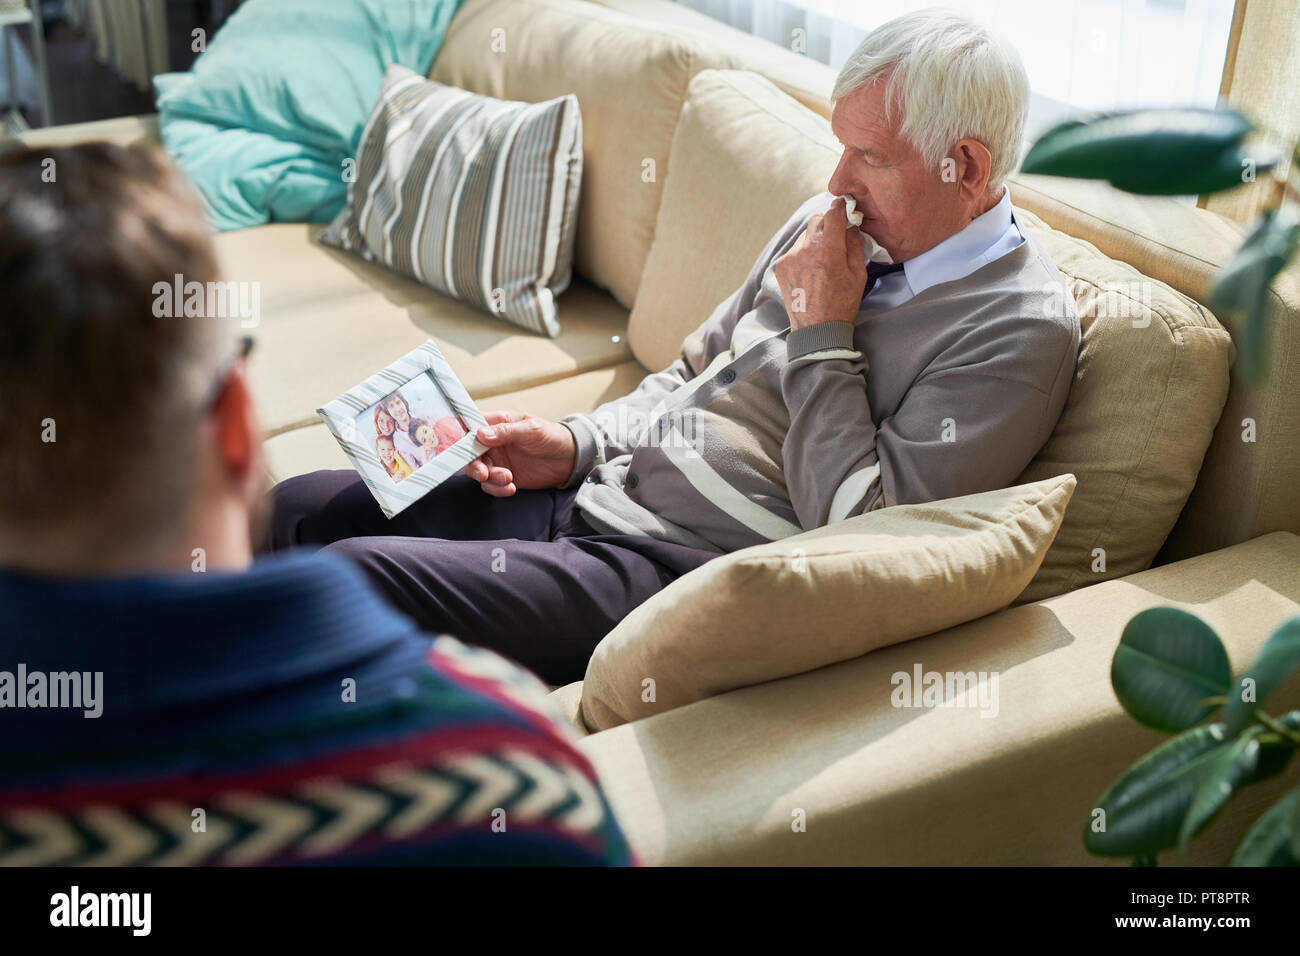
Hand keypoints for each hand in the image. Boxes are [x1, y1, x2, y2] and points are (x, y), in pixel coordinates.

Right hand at [464, 410, 576, 496]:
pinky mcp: (504, 477)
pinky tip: (511, 488)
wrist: (569, 459)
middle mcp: (492, 443)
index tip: (454, 448)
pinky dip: (497, 489)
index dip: (457, 436)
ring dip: (489, 479)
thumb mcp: (531, 429)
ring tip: (508, 479)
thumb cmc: (551, 435)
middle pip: (469, 454)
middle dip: (473, 465)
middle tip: (484, 473)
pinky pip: (491, 485)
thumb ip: (506, 432)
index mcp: (495, 424)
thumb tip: (481, 434)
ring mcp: (497, 461)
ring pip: (479, 472)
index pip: (468, 427)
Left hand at [772, 196, 866, 330]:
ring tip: (824, 259)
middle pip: (817, 220)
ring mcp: (790, 258)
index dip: (840, 207)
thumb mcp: (858, 274)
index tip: (845, 206)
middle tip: (837, 234)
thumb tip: (850, 225)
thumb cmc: (841, 304)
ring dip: (816, 239)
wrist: (816, 330)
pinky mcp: (781, 266)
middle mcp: (806, 251)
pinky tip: (812, 270)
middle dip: (828, 223)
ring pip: (806, 235)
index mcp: (828, 252)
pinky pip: (796, 250)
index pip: (833, 214)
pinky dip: (804, 253)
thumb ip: (854, 244)